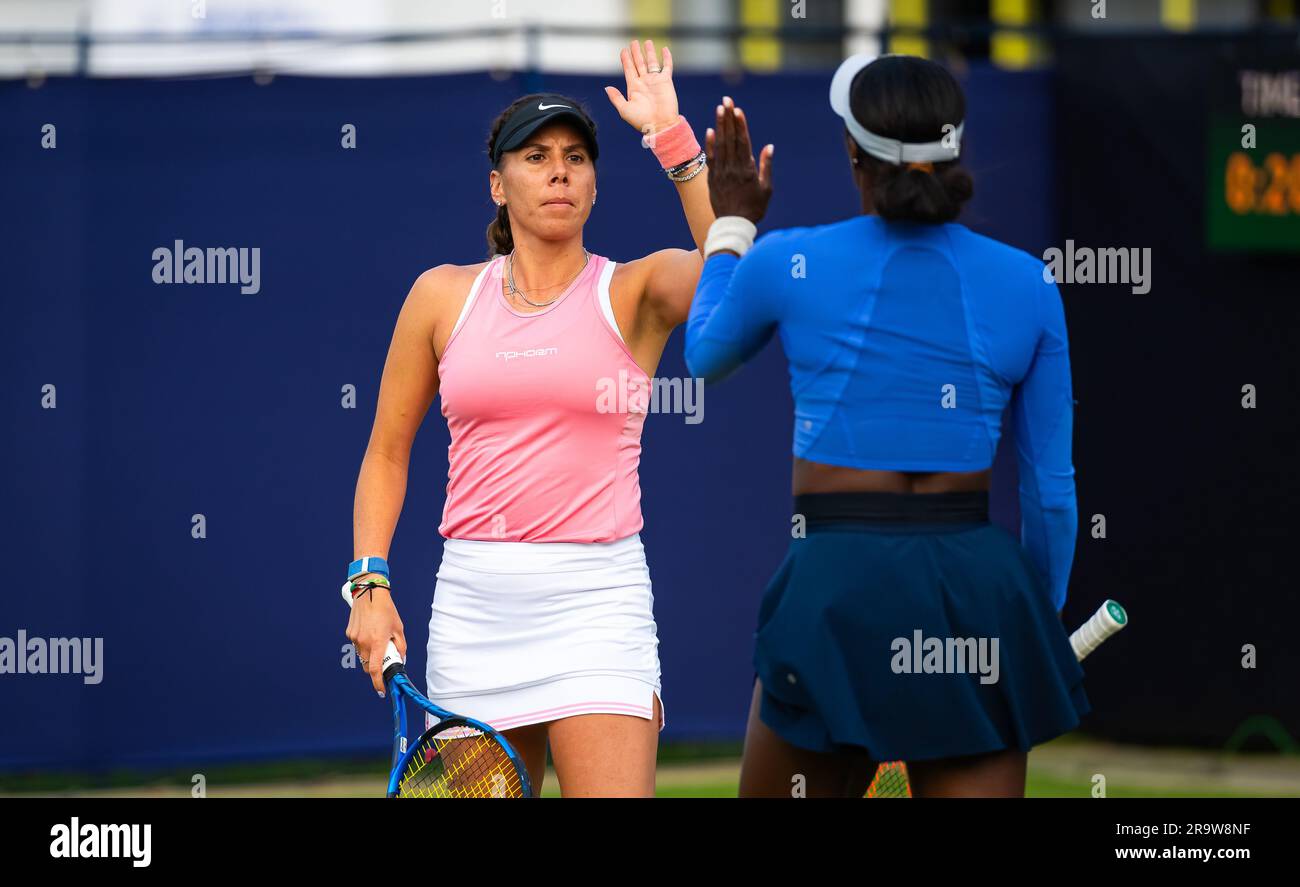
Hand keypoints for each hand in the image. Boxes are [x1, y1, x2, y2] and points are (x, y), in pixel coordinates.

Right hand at [345, 583, 405, 694]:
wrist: (369, 592)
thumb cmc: (386, 610)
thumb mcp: (399, 628)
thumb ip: (401, 646)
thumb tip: (401, 659)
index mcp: (378, 642)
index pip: (375, 669)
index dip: (378, 683)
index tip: (381, 690)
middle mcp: (364, 642)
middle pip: (368, 665)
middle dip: (375, 668)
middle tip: (385, 660)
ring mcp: (355, 638)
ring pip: (362, 656)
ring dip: (369, 655)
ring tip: (378, 641)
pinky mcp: (350, 633)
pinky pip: (357, 645)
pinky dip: (364, 644)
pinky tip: (370, 632)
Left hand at [605, 39, 679, 135]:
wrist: (660, 125)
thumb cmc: (642, 121)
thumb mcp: (625, 110)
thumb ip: (616, 98)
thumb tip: (606, 87)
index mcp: (633, 88)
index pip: (628, 69)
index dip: (626, 59)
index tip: (623, 50)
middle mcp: (644, 83)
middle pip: (638, 63)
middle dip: (636, 53)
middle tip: (633, 42)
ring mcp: (655, 81)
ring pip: (651, 63)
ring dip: (649, 52)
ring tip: (646, 42)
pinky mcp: (666, 82)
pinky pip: (667, 67)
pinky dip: (666, 58)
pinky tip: (664, 49)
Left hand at [705, 97, 773, 223]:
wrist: (734, 226)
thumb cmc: (754, 209)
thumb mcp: (766, 189)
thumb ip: (766, 166)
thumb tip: (769, 146)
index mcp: (748, 170)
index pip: (743, 142)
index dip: (740, 125)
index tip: (738, 110)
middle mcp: (733, 169)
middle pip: (730, 139)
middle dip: (729, 118)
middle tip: (727, 100)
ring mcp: (721, 174)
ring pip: (720, 145)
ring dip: (719, 126)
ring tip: (719, 109)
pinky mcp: (712, 179)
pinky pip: (710, 159)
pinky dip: (710, 144)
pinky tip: (710, 130)